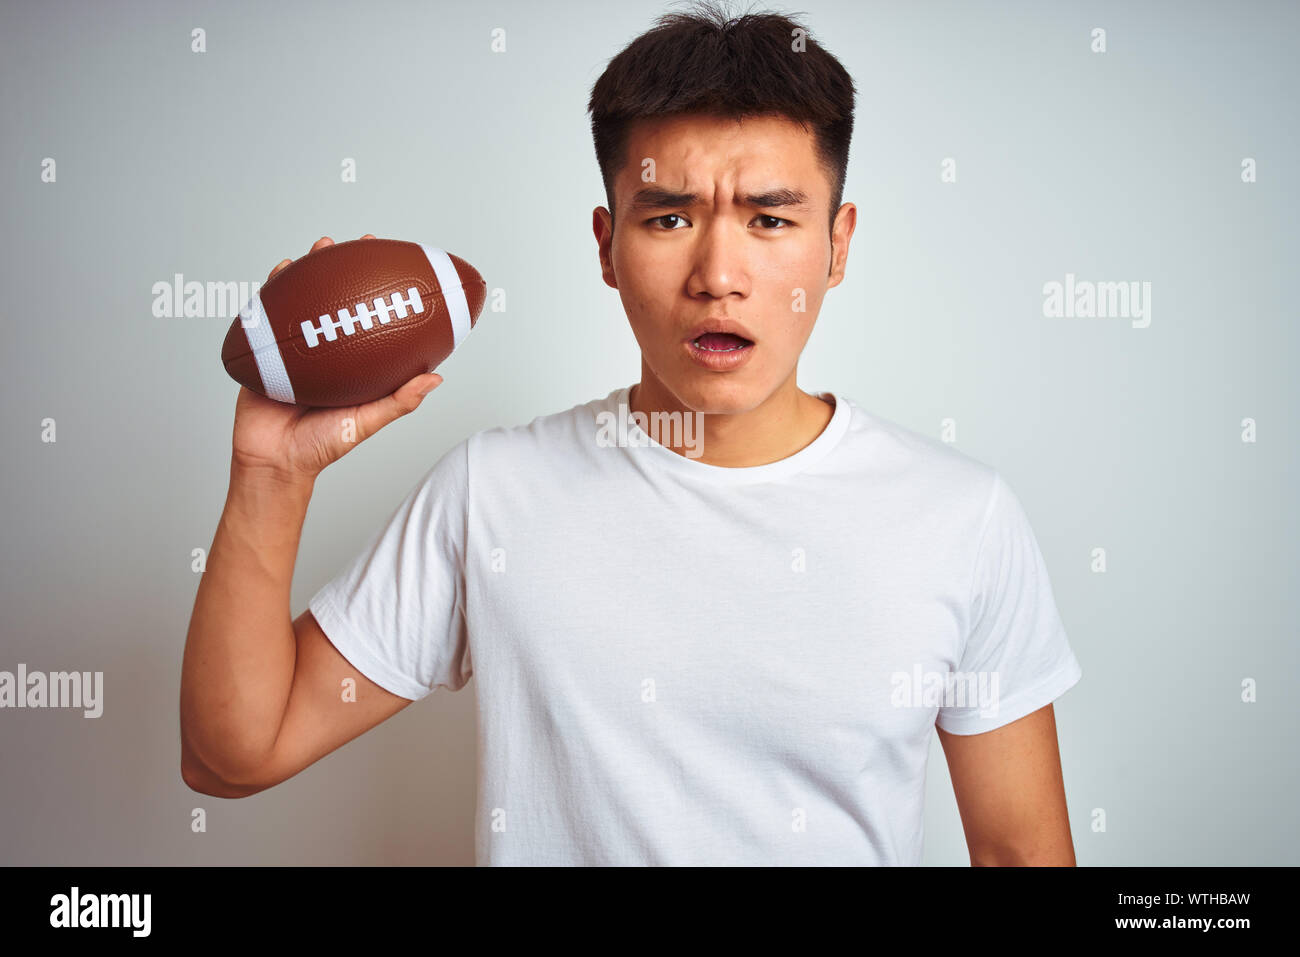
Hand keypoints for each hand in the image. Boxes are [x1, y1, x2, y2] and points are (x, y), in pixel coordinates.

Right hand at [229, 235, 442, 481]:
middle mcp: (325, 348)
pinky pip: (267, 312)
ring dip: (313, 268)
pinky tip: (282, 269)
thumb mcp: (364, 423)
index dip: (387, 293)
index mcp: (352, 362)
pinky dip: (273, 289)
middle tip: (365, 242)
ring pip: (304, 298)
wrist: (273, 462)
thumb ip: (398, 402)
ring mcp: (293, 346)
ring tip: (323, 246)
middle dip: (351, 267)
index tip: (405, 268)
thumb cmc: (320, 447)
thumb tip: (435, 378)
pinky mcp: (263, 349)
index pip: (372, 319)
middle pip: (339, 299)